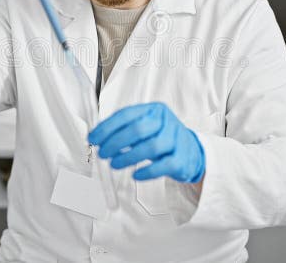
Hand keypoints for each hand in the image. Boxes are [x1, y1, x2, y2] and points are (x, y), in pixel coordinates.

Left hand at [88, 102, 205, 182]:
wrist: (192, 152)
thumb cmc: (162, 138)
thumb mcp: (146, 127)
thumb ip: (124, 129)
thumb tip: (98, 137)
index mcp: (153, 110)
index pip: (126, 114)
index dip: (107, 127)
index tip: (93, 138)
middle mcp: (165, 121)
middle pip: (137, 129)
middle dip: (115, 142)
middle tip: (103, 153)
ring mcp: (175, 139)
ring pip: (150, 147)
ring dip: (127, 157)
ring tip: (114, 164)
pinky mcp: (181, 159)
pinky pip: (162, 166)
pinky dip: (147, 172)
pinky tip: (135, 174)